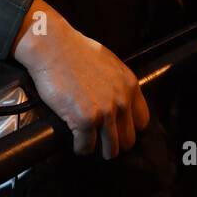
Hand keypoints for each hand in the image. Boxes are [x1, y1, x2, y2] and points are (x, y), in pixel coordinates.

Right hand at [13, 0, 148, 158]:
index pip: (142, 121)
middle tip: (102, 139)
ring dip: (99, 149)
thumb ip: (118, 84)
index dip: (129, 127)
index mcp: (130, 85)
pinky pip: (86, 146)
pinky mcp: (84, 120)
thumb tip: (118, 99)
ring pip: (111, 149)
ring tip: (89, 143)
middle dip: (115, 142)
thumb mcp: (109, 63)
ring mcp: (104, 112)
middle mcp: (121, 101)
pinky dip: (80, 147)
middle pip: (128, 140)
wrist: (53, 47)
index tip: (119, 128)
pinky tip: (76, 142)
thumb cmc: (76, 51)